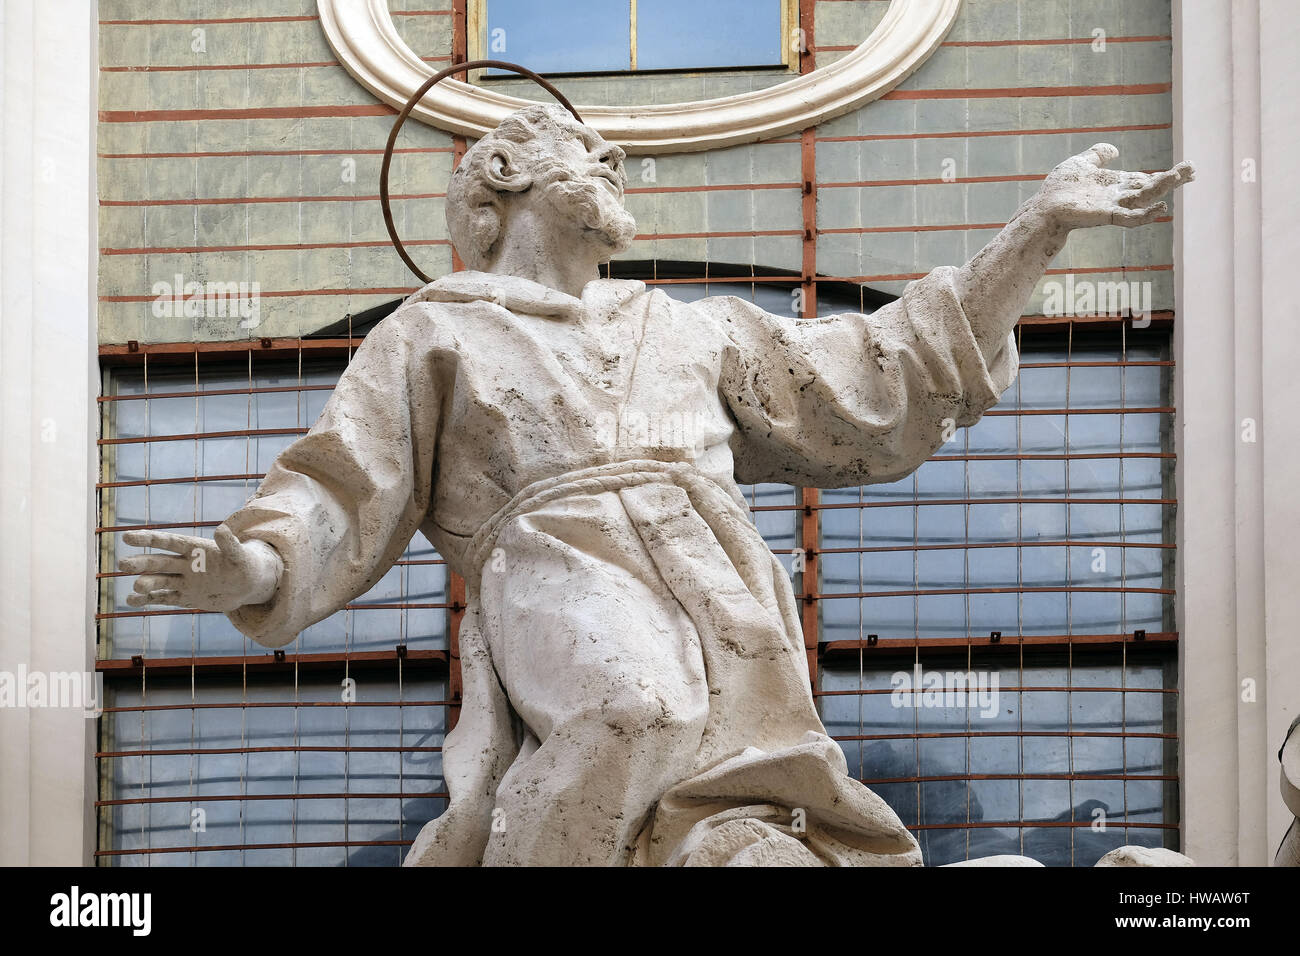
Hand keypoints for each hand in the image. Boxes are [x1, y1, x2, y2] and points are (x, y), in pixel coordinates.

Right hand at [119, 525, 281, 611]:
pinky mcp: (184, 597)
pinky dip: (147, 600)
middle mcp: (185, 564)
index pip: (168, 542)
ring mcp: (183, 581)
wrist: (247, 586)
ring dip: (145, 584)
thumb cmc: (245, 564)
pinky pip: (162, 598)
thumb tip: (221, 529)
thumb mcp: (241, 555)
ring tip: (135, 588)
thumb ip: (230, 544)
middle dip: (141, 563)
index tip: (127, 537)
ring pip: (159, 581)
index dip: (148, 539)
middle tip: (122, 564)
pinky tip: (131, 601)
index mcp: (195, 549)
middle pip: (159, 562)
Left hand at [1036, 143, 1193, 229]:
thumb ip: (1097, 155)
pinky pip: (1130, 218)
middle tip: (1194, 170)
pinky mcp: (1105, 216)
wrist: (1043, 206)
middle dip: (1173, 179)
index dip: (1168, 174)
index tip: (1189, 167)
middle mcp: (1119, 196)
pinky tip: (1162, 208)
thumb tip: (1115, 150)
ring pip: (1146, 198)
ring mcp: (1114, 206)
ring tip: (1184, 176)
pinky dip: (1146, 216)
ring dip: (1165, 188)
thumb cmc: (1059, 189)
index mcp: (1117, 184)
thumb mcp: (1081, 163)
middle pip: (1152, 187)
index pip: (1147, 179)